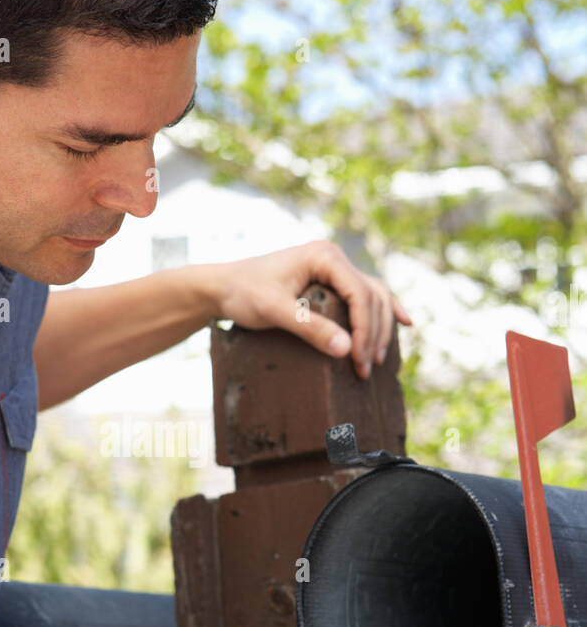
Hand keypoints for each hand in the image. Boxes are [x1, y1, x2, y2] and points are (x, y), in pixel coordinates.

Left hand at [209, 241, 411, 379]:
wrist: (222, 286)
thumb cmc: (243, 294)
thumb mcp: (274, 311)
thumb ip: (310, 328)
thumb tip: (347, 349)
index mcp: (324, 256)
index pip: (359, 294)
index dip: (364, 330)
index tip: (359, 360)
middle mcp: (333, 256)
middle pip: (371, 296)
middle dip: (373, 334)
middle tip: (367, 369)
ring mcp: (332, 267)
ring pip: (372, 296)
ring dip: (379, 328)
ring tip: (375, 360)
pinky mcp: (328, 279)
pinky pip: (365, 294)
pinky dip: (383, 309)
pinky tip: (405, 322)